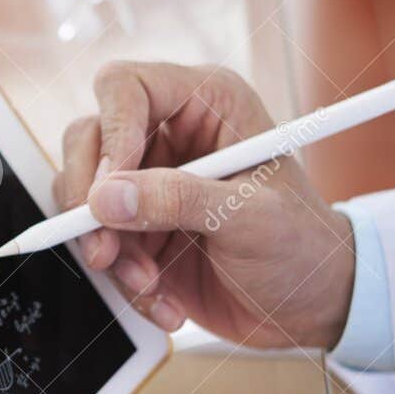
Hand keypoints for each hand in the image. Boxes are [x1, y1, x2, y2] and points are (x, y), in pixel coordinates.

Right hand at [59, 61, 356, 349]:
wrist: (310, 307)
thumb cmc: (301, 248)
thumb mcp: (249, 218)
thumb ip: (177, 200)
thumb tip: (105, 198)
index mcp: (207, 105)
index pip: (127, 87)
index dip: (111, 132)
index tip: (112, 191)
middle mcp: (170, 136)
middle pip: (88, 139)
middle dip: (89, 202)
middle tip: (104, 249)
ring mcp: (149, 184)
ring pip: (84, 197)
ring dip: (109, 249)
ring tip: (151, 283)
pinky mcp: (138, 228)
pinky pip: (98, 243)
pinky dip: (121, 280)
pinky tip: (164, 300)